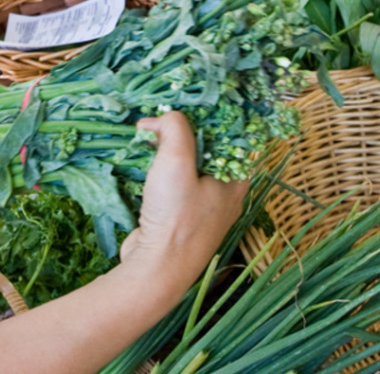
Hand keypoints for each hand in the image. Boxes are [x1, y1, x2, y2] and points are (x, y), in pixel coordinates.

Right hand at [120, 112, 246, 279]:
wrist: (153, 272)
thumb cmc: (174, 216)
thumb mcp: (176, 160)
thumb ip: (173, 128)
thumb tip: (159, 118)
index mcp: (236, 180)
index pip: (229, 138)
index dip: (207, 119)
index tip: (185, 107)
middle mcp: (224, 196)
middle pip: (206, 152)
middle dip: (182, 136)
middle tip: (160, 123)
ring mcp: (203, 212)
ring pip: (188, 172)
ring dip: (168, 156)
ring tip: (148, 139)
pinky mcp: (180, 223)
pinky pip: (174, 190)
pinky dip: (160, 177)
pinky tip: (143, 166)